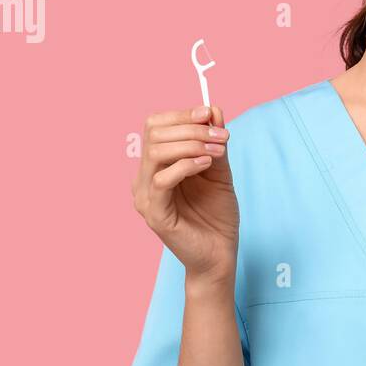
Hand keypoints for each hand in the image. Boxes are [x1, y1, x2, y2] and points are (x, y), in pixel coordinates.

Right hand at [132, 105, 239, 285]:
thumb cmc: (217, 216)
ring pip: (156, 153)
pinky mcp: (155, 214)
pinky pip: (162, 179)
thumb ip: (214, 143)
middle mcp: (144, 179)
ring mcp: (145, 197)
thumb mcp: (219, 171)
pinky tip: (207, 164)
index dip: (181, 115)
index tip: (210, 112)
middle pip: (154, 134)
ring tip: (217, 150)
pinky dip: (186, 165)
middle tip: (221, 135)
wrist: (220, 255)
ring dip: (191, 144)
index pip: (154, 127)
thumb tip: (213, 109)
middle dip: (191, 128)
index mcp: (154, 167)